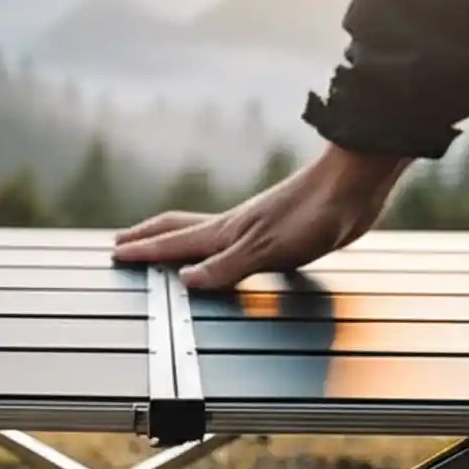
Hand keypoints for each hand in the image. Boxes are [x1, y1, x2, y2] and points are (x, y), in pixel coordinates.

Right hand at [112, 145, 411, 288]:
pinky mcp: (279, 231)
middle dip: (149, 238)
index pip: (173, 242)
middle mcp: (235, 227)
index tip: (114, 255)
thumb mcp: (267, 249)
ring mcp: (256, 227)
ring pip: (204, 234)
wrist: (354, 186)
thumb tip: (184, 282)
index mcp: (227, 231)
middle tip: (122, 243)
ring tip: (162, 248)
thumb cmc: (314, 213)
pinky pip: (232, 244)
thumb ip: (226, 267)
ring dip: (177, 241)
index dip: (143, 251)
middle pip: (180, 229)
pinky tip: (227, 255)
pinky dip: (214, 249)